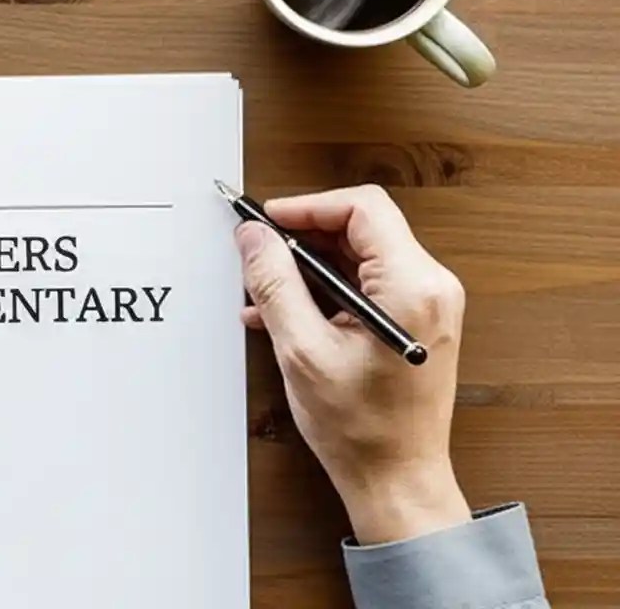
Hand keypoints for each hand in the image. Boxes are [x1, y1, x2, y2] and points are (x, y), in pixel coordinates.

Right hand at [235, 185, 470, 544]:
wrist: (397, 478)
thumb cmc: (361, 428)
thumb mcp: (302, 350)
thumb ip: (275, 284)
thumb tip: (254, 237)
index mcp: (412, 287)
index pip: (361, 209)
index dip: (307, 206)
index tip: (266, 221)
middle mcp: (431, 286)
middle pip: (362, 227)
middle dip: (303, 235)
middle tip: (257, 252)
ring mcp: (428, 303)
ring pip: (360, 255)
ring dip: (309, 266)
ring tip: (263, 292)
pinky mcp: (417, 319)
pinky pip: (367, 283)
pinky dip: (325, 289)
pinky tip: (284, 312)